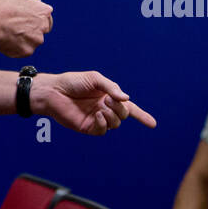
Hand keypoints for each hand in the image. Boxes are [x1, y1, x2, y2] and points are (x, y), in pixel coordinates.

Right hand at [0, 0, 52, 56]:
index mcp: (44, 10)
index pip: (46, 17)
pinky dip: (15, 48)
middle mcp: (44, 26)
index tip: (27, 21)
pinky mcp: (28, 51)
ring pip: (32, 41)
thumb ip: (29, 2)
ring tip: (7, 34)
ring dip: (23, 39)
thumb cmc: (0, 8)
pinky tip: (5, 41)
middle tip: (18, 29)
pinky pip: (22, 50)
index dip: (35, 19)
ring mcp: (37, 39)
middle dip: (32, 30)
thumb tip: (31, 5)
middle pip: (41, 30)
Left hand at [33, 71, 156, 135]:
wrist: (54, 91)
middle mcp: (105, 109)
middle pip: (124, 114)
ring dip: (113, 115)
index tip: (153, 124)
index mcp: (109, 97)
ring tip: (101, 107)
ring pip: (115, 123)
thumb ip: (112, 88)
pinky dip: (103, 123)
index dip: (142, 116)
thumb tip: (127, 99)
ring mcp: (97, 119)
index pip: (129, 109)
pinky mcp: (88, 127)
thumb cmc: (73, 82)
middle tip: (108, 100)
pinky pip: (103, 130)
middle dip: (120, 109)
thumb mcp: (95, 78)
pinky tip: (97, 114)